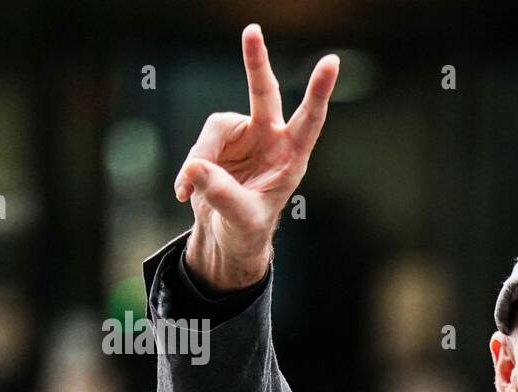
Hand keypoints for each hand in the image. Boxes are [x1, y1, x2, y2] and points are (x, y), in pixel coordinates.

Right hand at [175, 24, 338, 290]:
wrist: (227, 233)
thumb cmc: (248, 227)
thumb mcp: (241, 219)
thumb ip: (223, 195)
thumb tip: (196, 168)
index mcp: (291, 157)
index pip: (310, 120)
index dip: (319, 92)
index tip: (331, 62)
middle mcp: (270, 138)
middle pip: (263, 94)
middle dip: (256, 63)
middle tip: (253, 31)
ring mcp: (244, 135)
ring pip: (214, 129)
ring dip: (201, 160)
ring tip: (193, 190)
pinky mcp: (219, 139)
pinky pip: (198, 145)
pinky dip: (189, 170)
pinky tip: (186, 192)